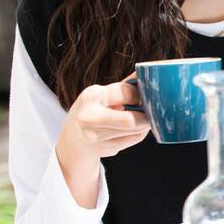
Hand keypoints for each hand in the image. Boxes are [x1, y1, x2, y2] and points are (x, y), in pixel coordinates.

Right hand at [55, 73, 150, 206]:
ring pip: (135, 131)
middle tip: (150, 111)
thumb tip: (144, 74)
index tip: (144, 96)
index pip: (125, 93)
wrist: (73, 139)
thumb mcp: (99, 95)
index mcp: (91, 97)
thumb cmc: (91, 112)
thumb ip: (121, 87)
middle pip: (130, 120)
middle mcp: (91, 117)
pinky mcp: (106, 149)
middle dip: (145, 115)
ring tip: (143, 118)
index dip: (139, 95)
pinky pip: (133, 140)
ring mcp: (97, 136)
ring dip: (145, 124)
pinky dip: (140, 133)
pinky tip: (136, 128)